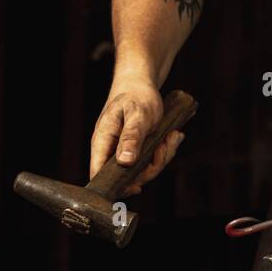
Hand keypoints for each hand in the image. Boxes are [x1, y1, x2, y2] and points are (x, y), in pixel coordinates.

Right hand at [89, 76, 183, 194]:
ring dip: (161, 158)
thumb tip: (124, 162)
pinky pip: (150, 162)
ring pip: (142, 171)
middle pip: (126, 177)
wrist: (140, 84)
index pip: (98, 173)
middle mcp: (111, 150)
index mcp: (102, 141)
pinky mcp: (136, 151)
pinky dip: (164, 152)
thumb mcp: (137, 115)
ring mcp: (124, 152)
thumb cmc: (136, 96)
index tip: (137, 186)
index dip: (114, 186)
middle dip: (150, 168)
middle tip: (164, 147)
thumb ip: (131, 137)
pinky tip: (172, 137)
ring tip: (172, 137)